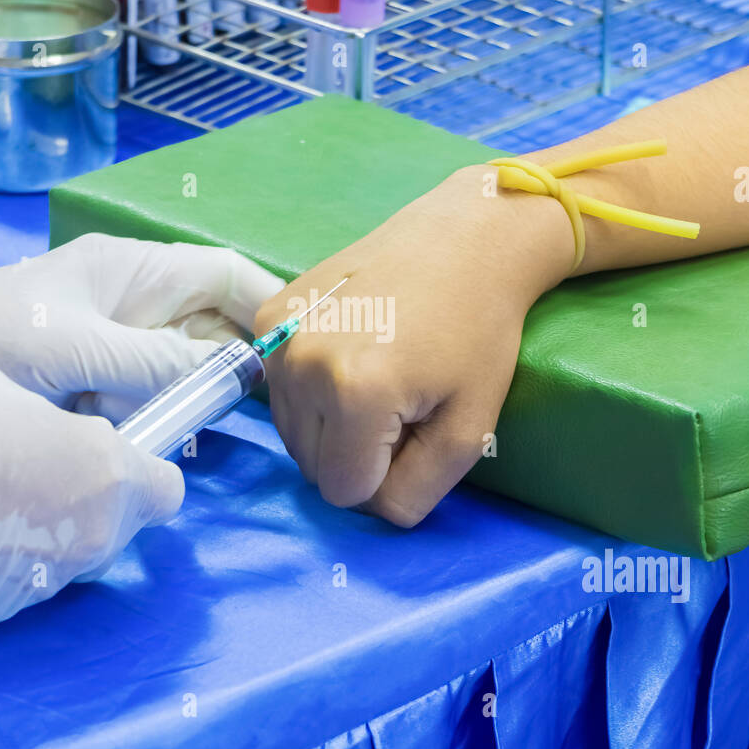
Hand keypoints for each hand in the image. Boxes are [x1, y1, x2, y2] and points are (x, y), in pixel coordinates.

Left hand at [0, 234, 283, 421]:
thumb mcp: (75, 350)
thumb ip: (155, 363)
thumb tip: (225, 380)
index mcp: (134, 271)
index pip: (226, 275)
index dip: (269, 309)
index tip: (298, 357)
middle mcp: (134, 300)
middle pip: (213, 329)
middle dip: (225, 371)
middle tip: (237, 416)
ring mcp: (114, 339)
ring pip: (183, 370)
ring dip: (184, 401)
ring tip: (170, 428)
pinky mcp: (94, 377)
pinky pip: (148, 396)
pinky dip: (152, 419)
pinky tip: (143, 439)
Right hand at [0, 363, 182, 640]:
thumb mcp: (7, 388)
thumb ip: (52, 423)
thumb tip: (52, 442)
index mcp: (108, 475)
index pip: (167, 489)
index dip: (141, 469)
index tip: (108, 451)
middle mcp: (92, 537)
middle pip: (118, 524)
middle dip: (90, 499)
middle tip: (36, 468)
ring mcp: (47, 581)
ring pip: (68, 554)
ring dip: (45, 531)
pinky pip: (16, 580)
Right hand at [255, 167, 574, 525]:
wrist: (464, 239)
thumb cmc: (479, 332)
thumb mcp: (472, 429)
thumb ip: (417, 491)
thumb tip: (372, 508)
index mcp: (353, 394)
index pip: (344, 491)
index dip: (385, 475)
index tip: (417, 428)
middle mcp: (300, 364)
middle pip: (311, 465)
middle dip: (356, 452)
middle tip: (403, 401)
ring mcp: (277, 335)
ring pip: (292, 431)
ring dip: (331, 424)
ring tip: (379, 373)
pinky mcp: (269, 315)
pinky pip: (280, 388)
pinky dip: (312, 388)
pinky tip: (353, 350)